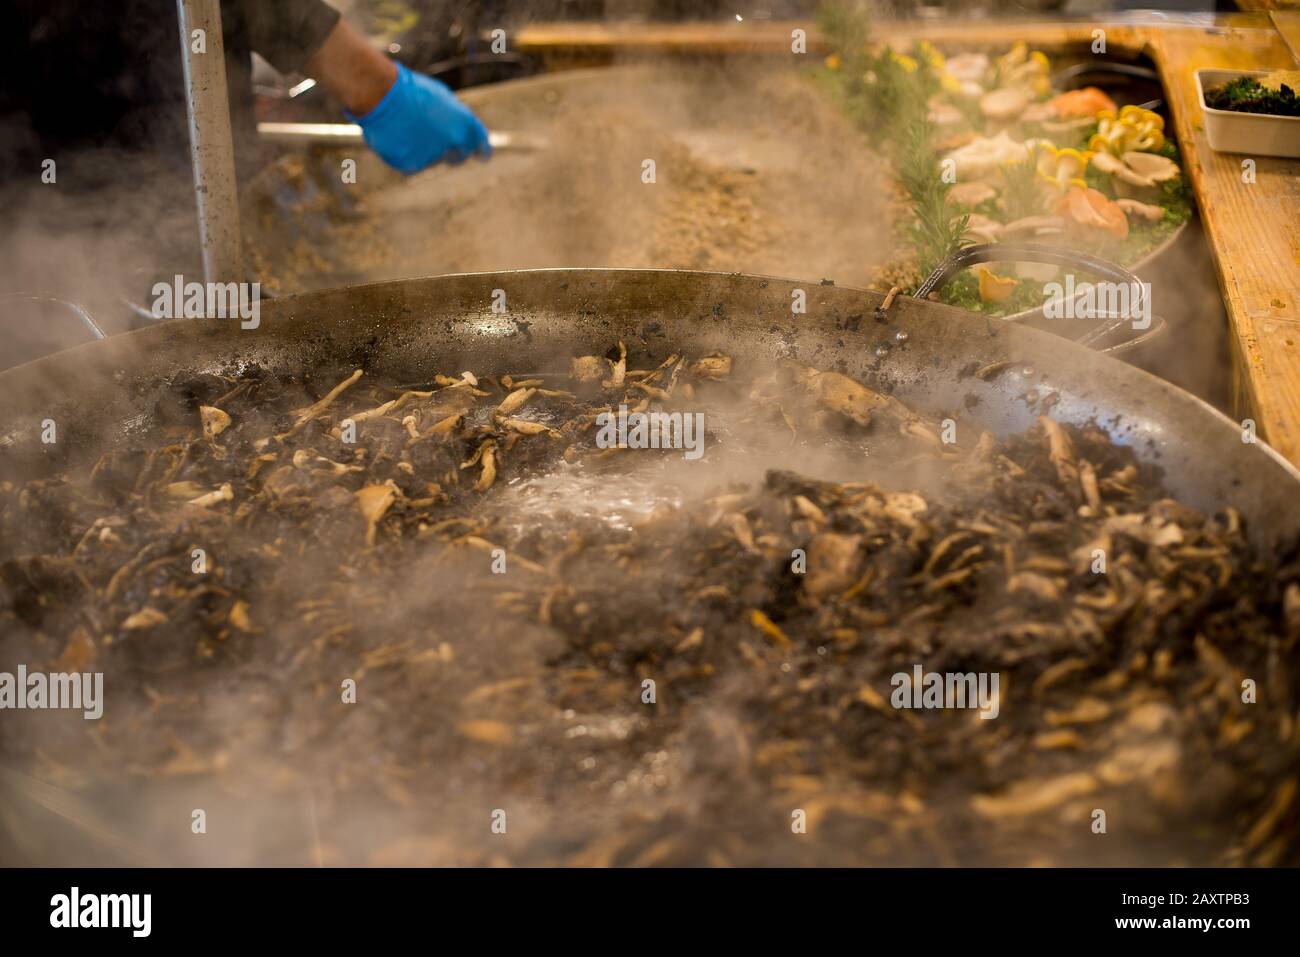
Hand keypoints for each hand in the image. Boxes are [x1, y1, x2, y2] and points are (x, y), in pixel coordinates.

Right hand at [347, 63, 491, 173]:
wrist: (381, 94)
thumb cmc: (412, 91)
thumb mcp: (442, 100)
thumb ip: (455, 121)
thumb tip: (458, 136)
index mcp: (466, 125)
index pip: (481, 146)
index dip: (482, 151)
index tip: (482, 157)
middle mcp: (454, 145)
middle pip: (458, 157)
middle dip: (452, 153)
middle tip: (438, 140)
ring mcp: (432, 158)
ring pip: (432, 160)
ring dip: (424, 149)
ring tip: (406, 126)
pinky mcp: (411, 166)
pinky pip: (411, 163)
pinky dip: (405, 154)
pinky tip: (396, 136)